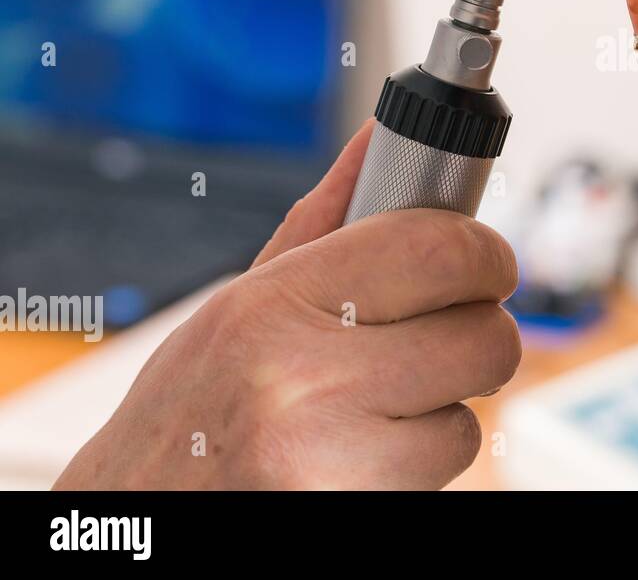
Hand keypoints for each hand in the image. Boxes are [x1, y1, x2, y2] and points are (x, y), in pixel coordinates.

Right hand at [54, 120, 520, 489]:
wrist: (142, 512)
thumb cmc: (191, 408)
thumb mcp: (239, 304)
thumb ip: (327, 220)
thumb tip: (387, 134)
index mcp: (274, 306)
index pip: (441, 250)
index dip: (484, 253)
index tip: (483, 262)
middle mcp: (302, 380)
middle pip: (486, 336)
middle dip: (480, 334)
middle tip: (439, 337)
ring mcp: (331, 460)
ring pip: (473, 415)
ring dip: (446, 408)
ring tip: (376, 411)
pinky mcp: (353, 511)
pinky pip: (447, 472)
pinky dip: (422, 462)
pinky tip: (364, 455)